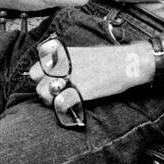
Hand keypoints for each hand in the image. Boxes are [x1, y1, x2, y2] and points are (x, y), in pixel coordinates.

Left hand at [29, 41, 154, 105]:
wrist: (127, 63)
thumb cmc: (109, 59)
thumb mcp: (81, 54)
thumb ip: (65, 64)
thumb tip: (56, 75)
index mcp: (61, 55)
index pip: (35, 70)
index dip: (41, 81)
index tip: (49, 85)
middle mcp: (60, 65)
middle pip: (38, 84)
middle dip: (45, 93)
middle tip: (56, 96)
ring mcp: (68, 78)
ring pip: (44, 95)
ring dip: (52, 102)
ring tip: (63, 102)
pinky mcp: (77, 91)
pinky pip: (59, 104)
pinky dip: (63, 109)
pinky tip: (72, 107)